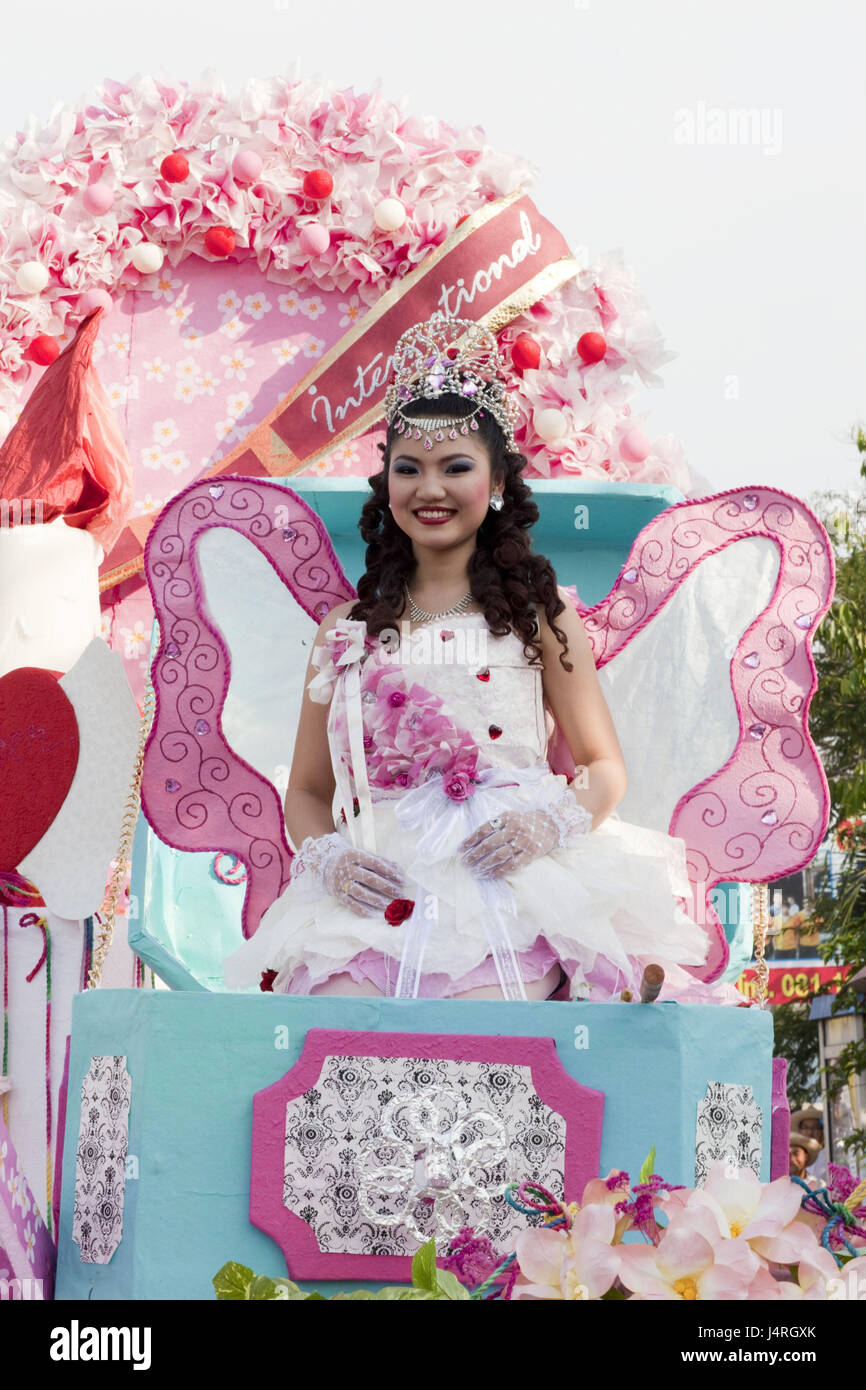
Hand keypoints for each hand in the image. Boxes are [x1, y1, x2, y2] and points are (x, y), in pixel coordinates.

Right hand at [291, 831, 406, 916]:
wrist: (325, 864)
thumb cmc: (350, 860)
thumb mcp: (362, 855)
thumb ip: (380, 861)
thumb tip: (397, 869)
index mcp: (354, 855)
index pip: (375, 863)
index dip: (390, 872)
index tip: (402, 880)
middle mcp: (347, 868)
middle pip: (370, 879)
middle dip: (387, 887)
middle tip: (400, 894)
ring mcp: (341, 883)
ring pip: (361, 893)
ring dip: (378, 900)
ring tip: (390, 905)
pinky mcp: (338, 895)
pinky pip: (352, 904)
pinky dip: (363, 910)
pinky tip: (374, 914)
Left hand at [458, 809, 558, 878]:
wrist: (553, 824)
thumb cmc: (526, 821)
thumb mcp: (510, 817)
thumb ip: (495, 825)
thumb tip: (474, 841)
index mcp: (506, 817)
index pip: (483, 830)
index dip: (470, 840)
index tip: (460, 849)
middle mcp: (514, 828)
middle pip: (488, 844)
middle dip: (474, 854)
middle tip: (464, 862)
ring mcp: (523, 841)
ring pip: (498, 856)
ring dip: (484, 865)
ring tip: (475, 871)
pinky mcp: (531, 853)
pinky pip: (511, 864)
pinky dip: (499, 871)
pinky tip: (490, 874)